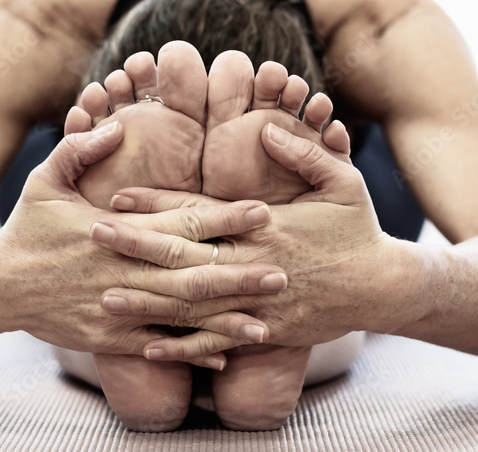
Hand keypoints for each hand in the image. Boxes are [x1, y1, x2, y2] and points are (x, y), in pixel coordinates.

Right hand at [0, 122, 290, 368]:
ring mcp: (115, 309)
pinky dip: (191, 350)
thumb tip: (115, 125)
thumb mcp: (45, 179)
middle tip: (282, 271)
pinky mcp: (107, 338)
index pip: (179, 223)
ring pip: (180, 316)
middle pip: (190, 274)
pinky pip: (157, 347)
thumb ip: (81, 150)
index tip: (262, 212)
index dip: (223, 219)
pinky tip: (224, 353)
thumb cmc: (26, 228)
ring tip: (267, 320)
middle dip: (238, 274)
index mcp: (113, 230)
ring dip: (225, 318)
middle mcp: (120, 271)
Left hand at [93, 123, 423, 359]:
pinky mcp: (266, 330)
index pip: (200, 211)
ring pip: (193, 304)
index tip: (117, 196)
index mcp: (267, 225)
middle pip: (185, 255)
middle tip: (93, 237)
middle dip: (137, 246)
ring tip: (105, 296)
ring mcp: (259, 301)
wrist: (383, 288)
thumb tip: (265, 130)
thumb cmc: (360, 228)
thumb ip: (303, 155)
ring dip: (148, 300)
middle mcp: (256, 263)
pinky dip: (183, 346)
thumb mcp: (342, 180)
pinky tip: (149, 347)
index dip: (157, 203)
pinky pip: (217, 341)